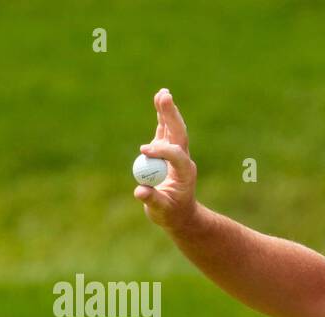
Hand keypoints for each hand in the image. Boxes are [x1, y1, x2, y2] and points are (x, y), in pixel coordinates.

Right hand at [134, 88, 197, 231]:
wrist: (181, 215)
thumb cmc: (171, 214)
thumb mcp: (161, 212)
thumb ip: (152, 200)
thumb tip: (140, 191)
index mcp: (185, 173)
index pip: (175, 155)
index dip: (161, 150)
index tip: (144, 151)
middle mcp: (184, 160)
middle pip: (178, 134)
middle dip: (171, 116)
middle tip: (165, 97)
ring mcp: (177, 155)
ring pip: (173, 129)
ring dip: (167, 111)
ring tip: (163, 94)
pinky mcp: (169, 152)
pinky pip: (166, 132)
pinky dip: (162, 118)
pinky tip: (160, 102)